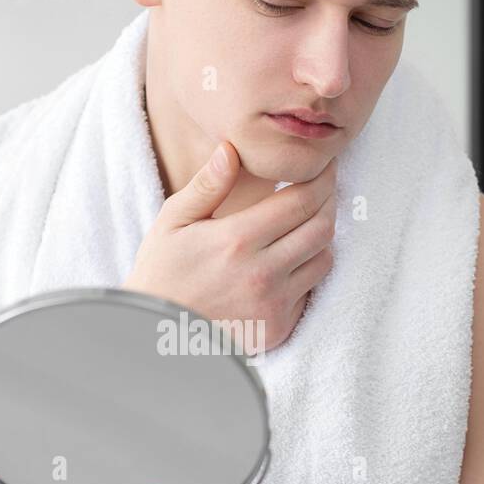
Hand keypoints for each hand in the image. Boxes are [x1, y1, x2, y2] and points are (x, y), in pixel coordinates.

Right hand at [124, 142, 336, 351]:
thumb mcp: (173, 221)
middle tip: (324, 187)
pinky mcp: (278, 327)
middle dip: (330, 201)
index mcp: (238, 240)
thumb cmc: (161, 272)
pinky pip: (310, 290)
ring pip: (324, 259)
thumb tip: (231, 149)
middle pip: (322, 227)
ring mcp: (273, 304)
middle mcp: (263, 274)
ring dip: (322, 236)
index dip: (321, 177)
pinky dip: (308, 269)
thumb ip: (206, 185)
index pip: (302, 200)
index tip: (324, 165)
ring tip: (307, 221)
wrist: (153, 333)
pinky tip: (291, 256)